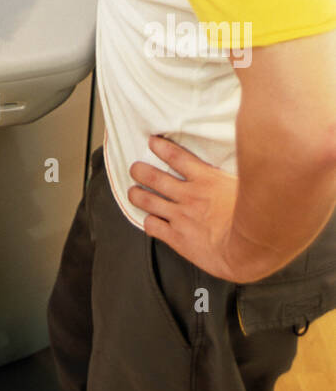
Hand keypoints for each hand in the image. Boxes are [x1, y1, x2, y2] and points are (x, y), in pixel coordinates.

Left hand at [128, 135, 245, 280]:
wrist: (249, 249)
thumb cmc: (257, 217)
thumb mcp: (247, 185)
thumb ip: (238, 174)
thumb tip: (248, 160)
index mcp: (206, 179)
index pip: (176, 156)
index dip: (161, 147)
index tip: (152, 142)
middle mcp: (189, 195)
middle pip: (154, 177)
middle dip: (140, 171)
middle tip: (134, 168)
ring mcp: (181, 216)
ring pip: (148, 200)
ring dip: (137, 194)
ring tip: (133, 192)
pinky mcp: (178, 237)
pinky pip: (154, 227)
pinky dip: (147, 223)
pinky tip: (148, 223)